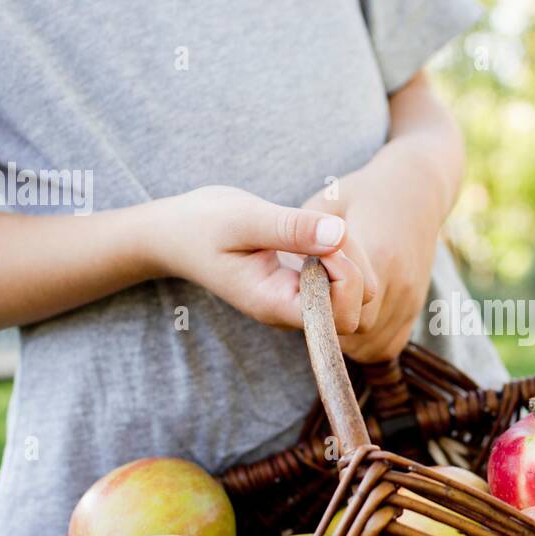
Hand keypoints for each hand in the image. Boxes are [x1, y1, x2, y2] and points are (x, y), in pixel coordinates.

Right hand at [149, 185, 372, 333]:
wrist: (176, 233)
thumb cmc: (201, 225)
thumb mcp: (242, 218)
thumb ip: (291, 228)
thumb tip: (338, 233)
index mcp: (275, 305)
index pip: (339, 318)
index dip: (345, 278)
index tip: (323, 241)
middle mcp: (292, 312)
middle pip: (357, 307)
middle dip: (355, 265)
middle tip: (325, 230)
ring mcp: (300, 300)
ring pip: (358, 292)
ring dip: (352, 255)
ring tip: (318, 228)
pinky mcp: (305, 284)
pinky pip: (344, 278)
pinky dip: (343, 251)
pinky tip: (315, 232)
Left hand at [302, 160, 442, 361]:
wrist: (417, 189)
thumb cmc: (364, 192)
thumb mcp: (328, 199)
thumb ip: (307, 227)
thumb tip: (303, 253)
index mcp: (380, 254)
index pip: (342, 305)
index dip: (317, 297)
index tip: (307, 272)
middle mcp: (401, 284)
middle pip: (354, 327)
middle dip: (328, 313)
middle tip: (312, 286)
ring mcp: (411, 299)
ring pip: (370, 344)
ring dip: (343, 332)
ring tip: (326, 299)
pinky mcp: (415, 308)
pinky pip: (386, 345)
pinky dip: (364, 341)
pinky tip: (346, 313)